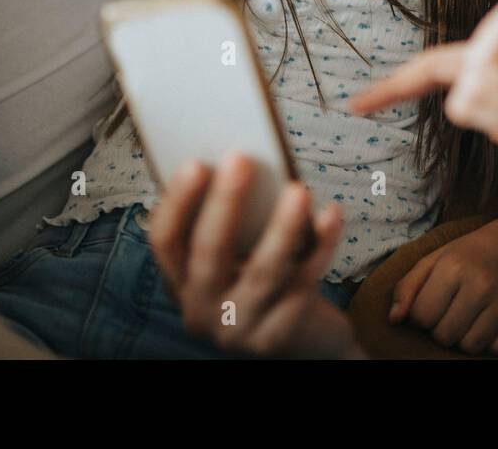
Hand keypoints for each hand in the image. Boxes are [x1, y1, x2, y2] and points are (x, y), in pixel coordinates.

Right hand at [148, 153, 365, 357]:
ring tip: (298, 191)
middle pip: (208, 252)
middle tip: (242, 159)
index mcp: (180, 279)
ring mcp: (237, 328)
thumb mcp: (236, 255)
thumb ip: (234, 220)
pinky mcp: (276, 337)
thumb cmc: (263, 277)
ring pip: (262, 273)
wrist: (300, 338)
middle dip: (226, 203)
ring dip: (282, 227)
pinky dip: (322, 247)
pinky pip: (303, 284)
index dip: (177, 201)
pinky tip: (332, 215)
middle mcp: (199, 308)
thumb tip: (246, 162)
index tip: (196, 162)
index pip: (166, 240)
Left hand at [391, 213, 497, 355]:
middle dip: (440, 328)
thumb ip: (408, 287)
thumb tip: (394, 319)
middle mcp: (480, 285)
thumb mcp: (434, 259)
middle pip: (444, 335)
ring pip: (469, 347)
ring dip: (462, 338)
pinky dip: (488, 342)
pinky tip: (486, 322)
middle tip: (449, 310)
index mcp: (453, 267)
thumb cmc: (468, 253)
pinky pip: (496, 349)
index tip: (430, 303)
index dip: (420, 315)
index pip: (421, 316)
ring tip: (466, 318)